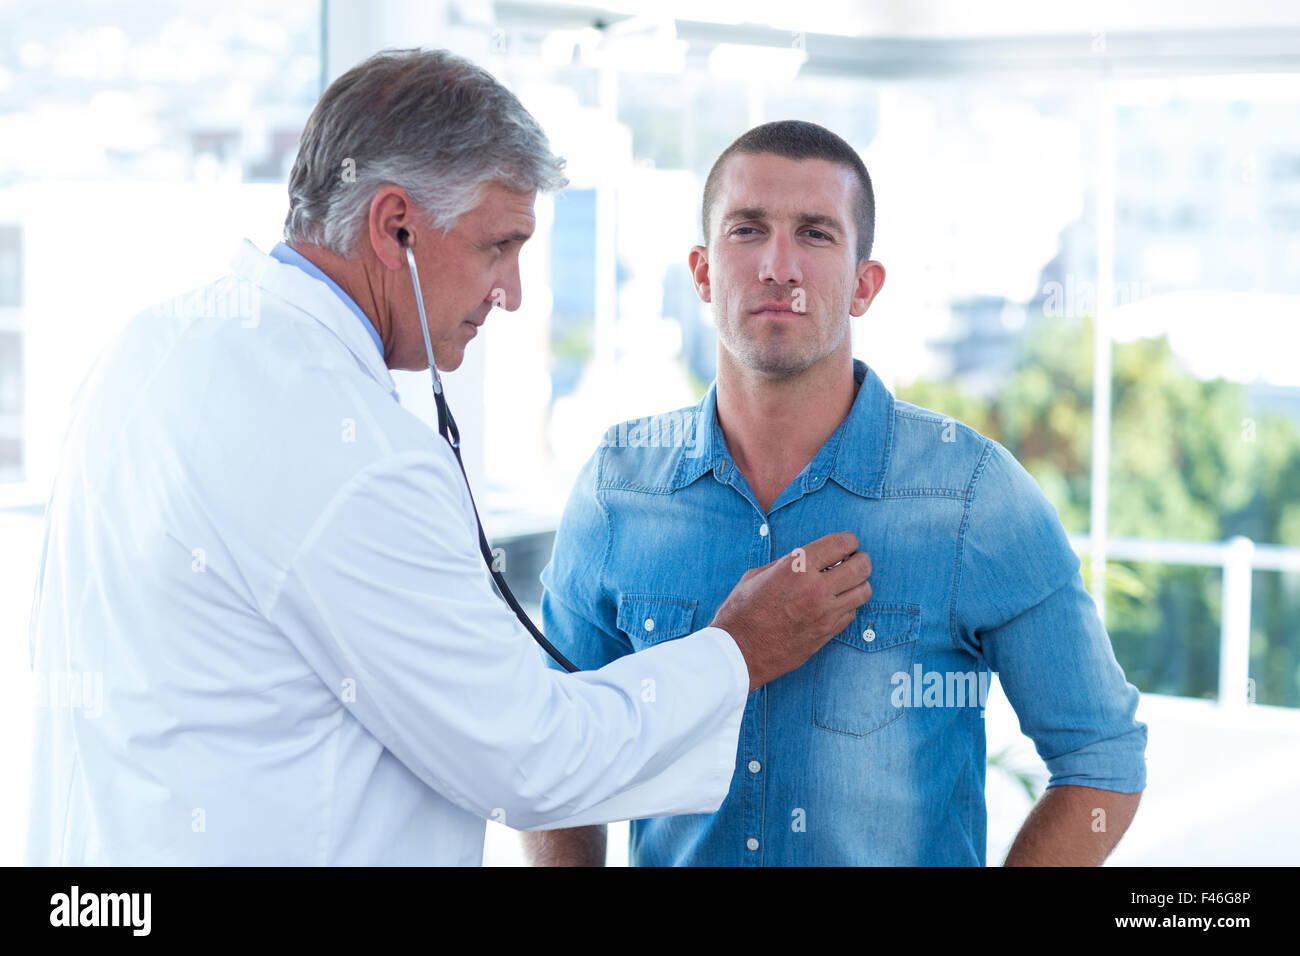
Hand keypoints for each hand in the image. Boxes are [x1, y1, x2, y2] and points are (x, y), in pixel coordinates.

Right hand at [710, 531, 871, 691]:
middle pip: (862, 566)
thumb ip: (788, 563)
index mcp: (797, 567)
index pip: (842, 543)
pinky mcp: (827, 633)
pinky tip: (834, 603)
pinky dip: (848, 605)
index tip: (847, 544)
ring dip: (858, 583)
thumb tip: (811, 558)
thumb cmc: (742, 611)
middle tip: (853, 561)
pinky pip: (852, 612)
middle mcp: (816, 588)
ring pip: (864, 591)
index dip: (849, 541)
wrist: (738, 651)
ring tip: (845, 583)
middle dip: (860, 560)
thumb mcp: (758, 575)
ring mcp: (825, 613)